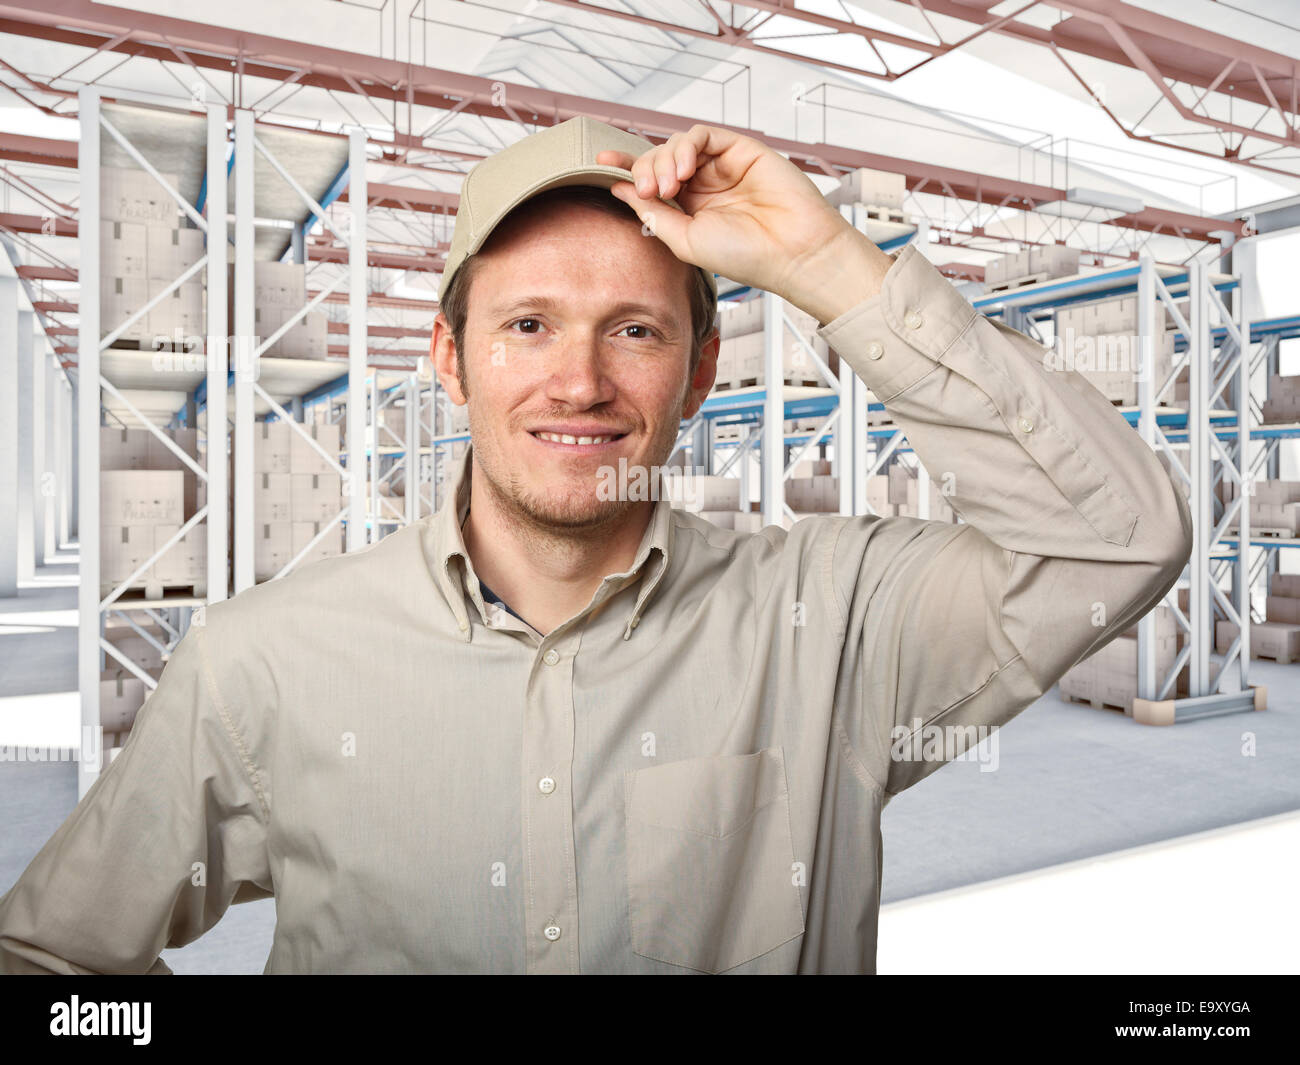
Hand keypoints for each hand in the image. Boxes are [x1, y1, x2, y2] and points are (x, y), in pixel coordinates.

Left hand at [598, 124, 893, 323]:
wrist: (792, 251)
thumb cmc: (745, 256)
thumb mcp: (686, 241)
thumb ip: (654, 214)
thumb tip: (618, 189)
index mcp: (689, 210)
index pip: (650, 182)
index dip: (625, 168)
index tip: (600, 161)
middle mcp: (703, 185)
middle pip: (657, 160)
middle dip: (645, 169)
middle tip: (650, 192)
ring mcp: (721, 166)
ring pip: (676, 144)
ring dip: (663, 160)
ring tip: (669, 186)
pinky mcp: (740, 149)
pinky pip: (702, 134)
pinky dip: (686, 146)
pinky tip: (684, 169)